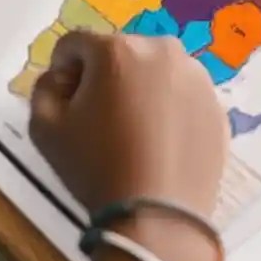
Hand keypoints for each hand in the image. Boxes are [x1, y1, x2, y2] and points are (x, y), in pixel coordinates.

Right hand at [30, 32, 228, 260]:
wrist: (158, 216)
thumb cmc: (96, 168)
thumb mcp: (44, 129)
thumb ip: (43, 88)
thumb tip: (60, 77)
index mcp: (116, 49)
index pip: (75, 44)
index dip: (63, 71)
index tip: (66, 102)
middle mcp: (161, 50)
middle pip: (119, 53)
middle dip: (104, 78)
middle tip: (100, 121)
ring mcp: (196, 77)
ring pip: (155, 73)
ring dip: (140, 91)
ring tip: (133, 135)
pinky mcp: (217, 105)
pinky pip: (182, 97)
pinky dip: (169, 111)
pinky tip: (159, 146)